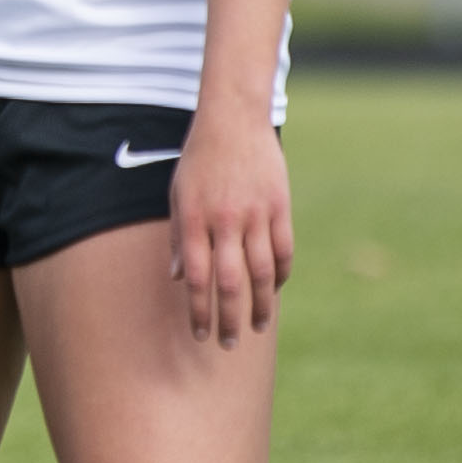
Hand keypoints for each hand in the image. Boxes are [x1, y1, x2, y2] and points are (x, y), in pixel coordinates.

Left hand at [166, 100, 291, 348]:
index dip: (199, 311)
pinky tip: (275, 289)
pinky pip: (283, 250)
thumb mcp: (178, 194)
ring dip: (261, 305)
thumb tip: (179, 277)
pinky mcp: (279, 206)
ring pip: (261, 272)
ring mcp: (256, 214)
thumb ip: (180, 237)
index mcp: (195, 220)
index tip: (201, 333)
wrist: (233, 119)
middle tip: (230, 344)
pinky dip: (280, 274)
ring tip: (259, 326)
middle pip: (229, 283)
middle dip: (229, 319)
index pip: (197, 278)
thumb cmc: (199, 159)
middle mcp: (225, 221)